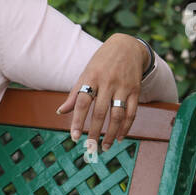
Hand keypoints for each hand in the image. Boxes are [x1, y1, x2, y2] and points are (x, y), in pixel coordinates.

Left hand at [56, 35, 148, 151]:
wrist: (127, 46)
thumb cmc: (101, 63)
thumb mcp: (85, 74)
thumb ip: (74, 94)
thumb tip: (60, 112)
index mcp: (91, 78)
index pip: (82, 102)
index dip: (77, 121)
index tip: (74, 137)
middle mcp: (108, 83)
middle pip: (100, 112)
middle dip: (94, 132)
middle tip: (90, 148)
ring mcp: (123, 87)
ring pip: (117, 115)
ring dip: (111, 133)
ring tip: (105, 147)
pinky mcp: (135, 90)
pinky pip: (132, 112)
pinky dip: (126, 127)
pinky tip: (120, 137)